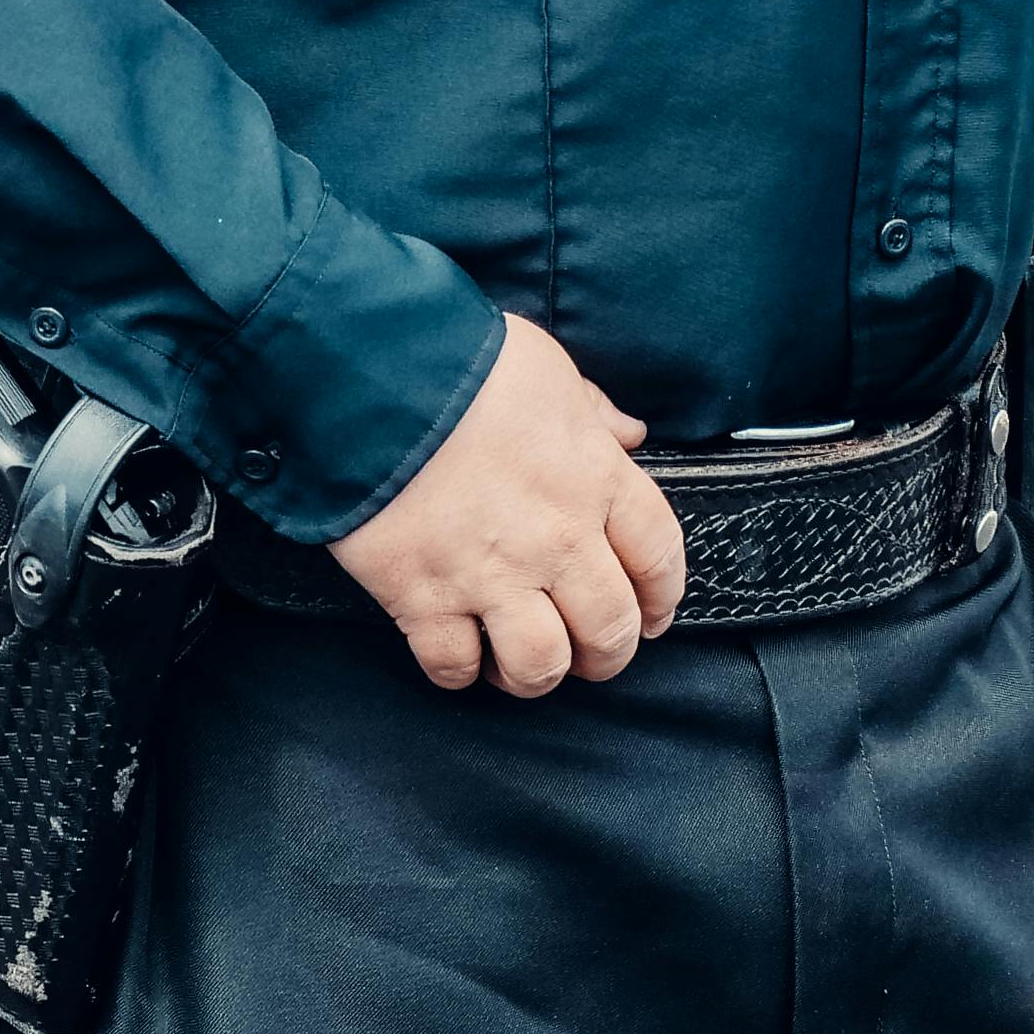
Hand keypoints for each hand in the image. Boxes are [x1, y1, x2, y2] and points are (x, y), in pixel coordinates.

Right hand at [331, 313, 688, 696]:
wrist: (370, 375)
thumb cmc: (463, 359)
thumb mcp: (549, 367)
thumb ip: (593, 411)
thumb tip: (628, 434)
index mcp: (596, 478)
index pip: (660, 558)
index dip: (662, 597)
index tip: (653, 613)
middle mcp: (556, 538)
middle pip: (610, 629)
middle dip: (607, 653)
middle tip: (588, 651)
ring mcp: (490, 574)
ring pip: (541, 665)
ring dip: (538, 674)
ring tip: (522, 661)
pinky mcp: (422, 596)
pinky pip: (453, 665)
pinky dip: (459, 670)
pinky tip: (458, 653)